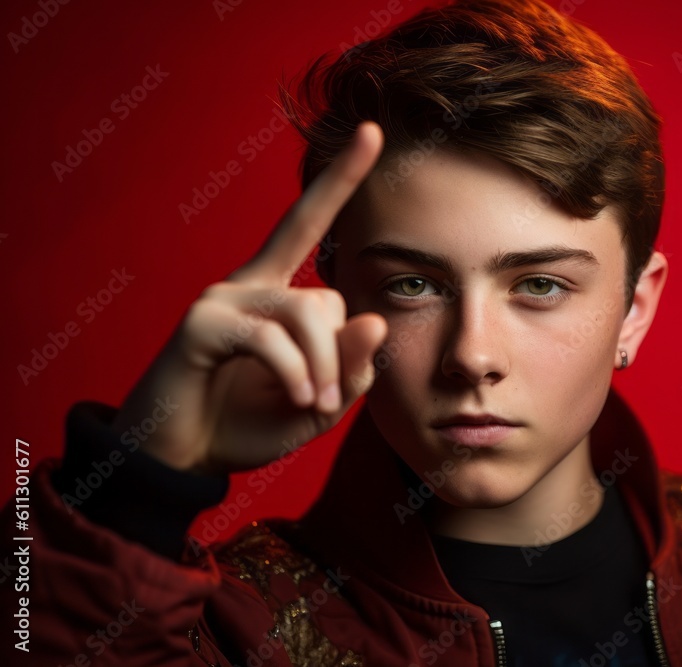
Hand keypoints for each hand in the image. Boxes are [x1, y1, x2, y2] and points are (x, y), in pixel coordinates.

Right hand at [110, 122, 387, 473]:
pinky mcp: (201, 323)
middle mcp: (250, 283)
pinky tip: (295, 400)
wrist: (185, 456)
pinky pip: (270, 338)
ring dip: (321, 368)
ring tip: (311, 404)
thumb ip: (349, 366)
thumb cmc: (249, 422)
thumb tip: (376, 318)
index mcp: (277, 291)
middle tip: (327, 401)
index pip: (311, 223)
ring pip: (306, 314)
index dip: (341, 179)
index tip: (374, 131)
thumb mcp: (317, 401)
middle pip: (326, 298)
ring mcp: (222, 298)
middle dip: (339, 356)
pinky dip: (294, 373)